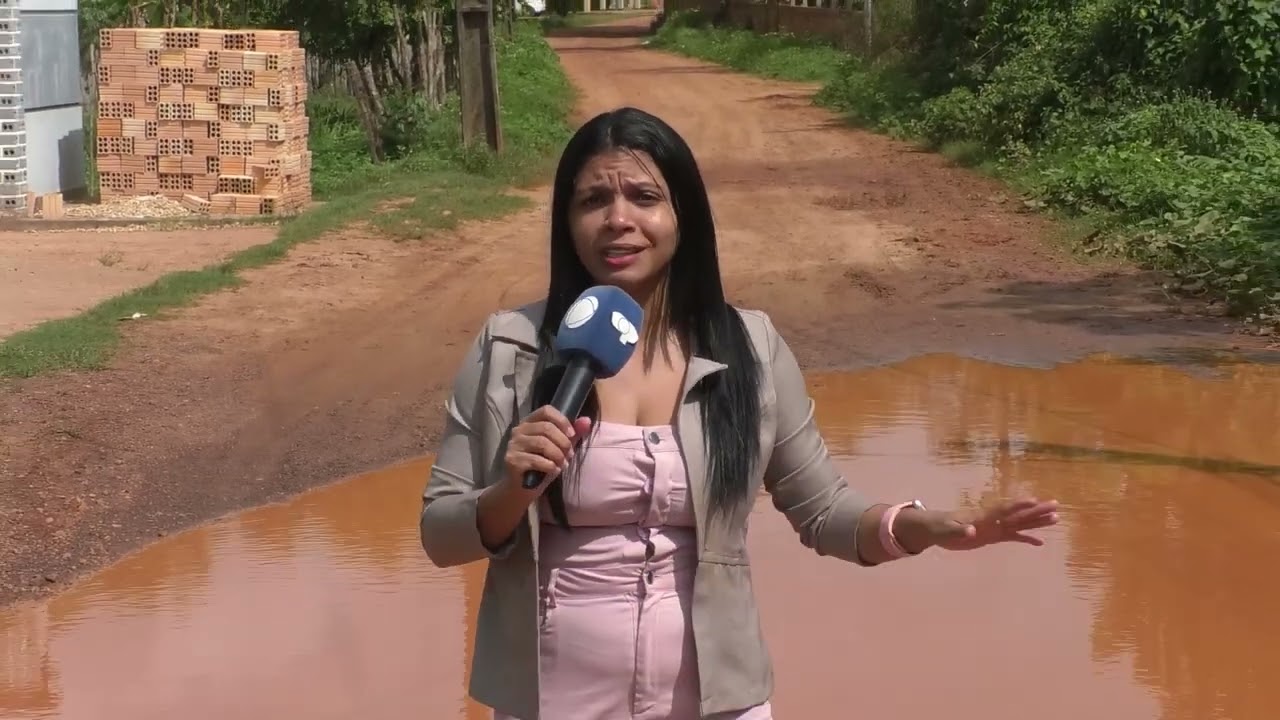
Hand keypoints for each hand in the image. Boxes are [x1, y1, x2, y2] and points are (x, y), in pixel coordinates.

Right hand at [503, 405, 591, 494]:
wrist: (524, 488)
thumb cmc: (542, 465)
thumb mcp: (560, 448)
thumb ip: (573, 434)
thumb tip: (587, 420)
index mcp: (530, 422)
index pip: (546, 410)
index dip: (562, 420)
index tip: (572, 435)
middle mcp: (519, 430)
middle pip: (546, 428)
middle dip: (563, 442)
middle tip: (570, 455)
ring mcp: (514, 445)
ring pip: (542, 443)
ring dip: (558, 455)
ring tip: (563, 464)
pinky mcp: (512, 460)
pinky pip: (536, 460)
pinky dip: (550, 466)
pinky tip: (554, 471)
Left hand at [898, 498, 1060, 552]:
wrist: (934, 528)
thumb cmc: (938, 528)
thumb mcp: (945, 531)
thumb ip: (958, 531)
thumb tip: (973, 531)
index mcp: (981, 516)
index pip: (1002, 509)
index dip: (1017, 505)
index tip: (1034, 500)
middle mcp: (992, 519)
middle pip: (1017, 514)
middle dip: (1036, 510)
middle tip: (1056, 505)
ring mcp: (994, 527)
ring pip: (1020, 523)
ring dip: (1037, 521)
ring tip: (1056, 518)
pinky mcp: (993, 536)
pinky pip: (1013, 537)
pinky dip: (1026, 539)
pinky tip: (1040, 543)